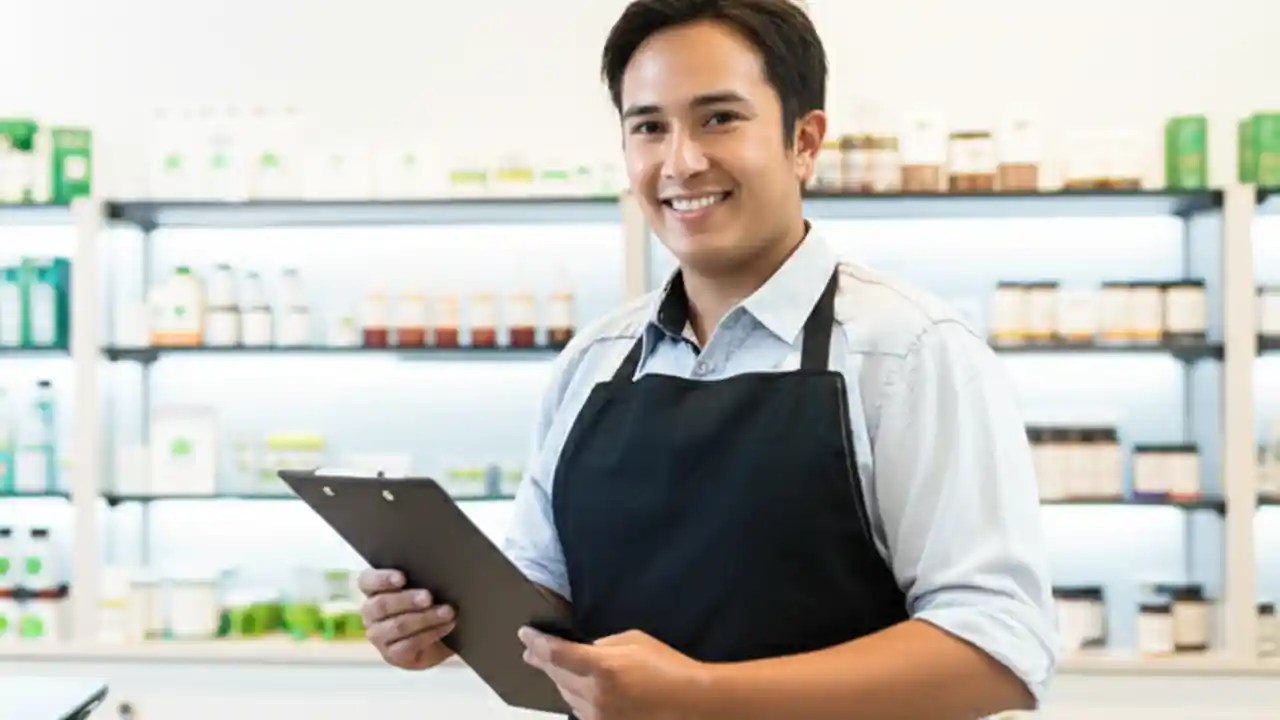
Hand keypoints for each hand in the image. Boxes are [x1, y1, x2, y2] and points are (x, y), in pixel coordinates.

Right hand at [357, 568, 457, 669]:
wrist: (442, 637)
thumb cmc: (430, 603)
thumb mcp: (425, 586)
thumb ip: (422, 577)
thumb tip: (437, 570)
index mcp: (373, 590)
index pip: (367, 581)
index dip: (382, 579)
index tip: (402, 578)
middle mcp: (370, 613)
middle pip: (381, 605)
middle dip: (407, 600)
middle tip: (429, 597)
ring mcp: (378, 636)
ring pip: (397, 626)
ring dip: (425, 618)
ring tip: (447, 612)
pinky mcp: (392, 655)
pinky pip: (409, 645)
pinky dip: (430, 634)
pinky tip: (446, 626)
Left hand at [519, 627, 709, 719]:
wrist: (689, 703)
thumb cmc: (666, 666)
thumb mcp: (632, 641)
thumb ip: (602, 646)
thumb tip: (583, 652)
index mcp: (601, 668)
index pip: (556, 654)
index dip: (536, 643)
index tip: (524, 634)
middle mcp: (594, 695)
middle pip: (556, 675)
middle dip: (542, 661)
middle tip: (531, 652)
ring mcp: (598, 716)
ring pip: (565, 695)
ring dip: (560, 680)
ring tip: (555, 668)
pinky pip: (579, 711)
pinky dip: (575, 697)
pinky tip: (579, 689)